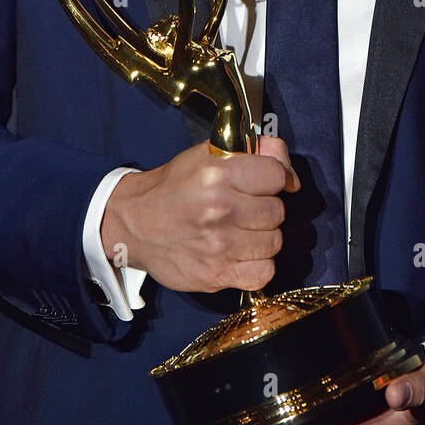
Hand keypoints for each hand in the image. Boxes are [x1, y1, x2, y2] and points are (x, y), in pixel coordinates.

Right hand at [99, 135, 298, 293]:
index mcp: (218, 173)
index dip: (274, 178)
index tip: (263, 183)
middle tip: (246, 208)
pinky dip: (258, 265)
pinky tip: (242, 254)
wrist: (134, 223)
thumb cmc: (174, 187)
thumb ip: (254, 151)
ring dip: (263, 237)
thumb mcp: (208, 154)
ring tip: (242, 231)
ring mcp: (219, 245)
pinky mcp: (216, 274)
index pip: (277, 175)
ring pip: (274, 242)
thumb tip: (290, 174)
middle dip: (266, 208)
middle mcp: (220, 209)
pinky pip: (263, 273)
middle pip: (277, 211)